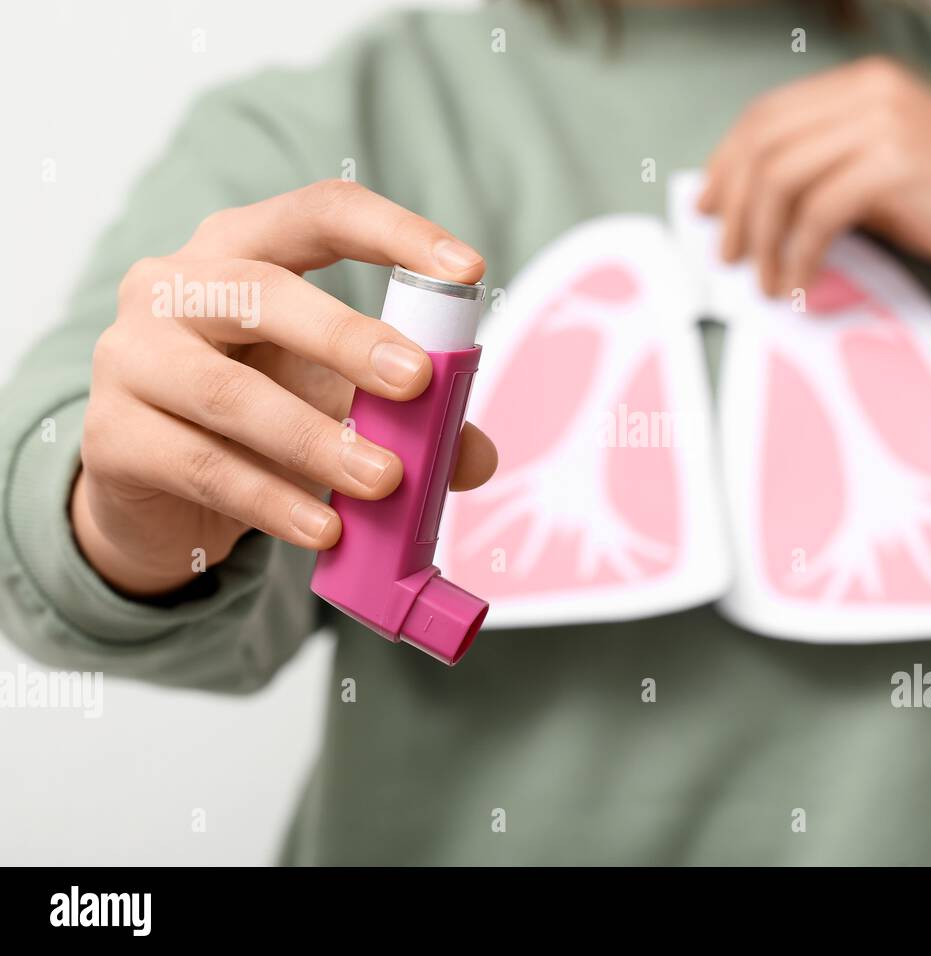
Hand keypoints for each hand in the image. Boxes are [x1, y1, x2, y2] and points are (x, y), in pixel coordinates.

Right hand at [73, 180, 497, 597]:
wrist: (159, 493)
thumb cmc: (261, 418)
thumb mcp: (338, 401)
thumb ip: (408, 418)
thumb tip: (471, 454)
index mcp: (244, 249)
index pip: (321, 214)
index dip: (396, 233)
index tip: (468, 271)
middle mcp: (175, 285)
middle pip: (264, 293)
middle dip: (348, 337)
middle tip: (418, 380)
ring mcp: (132, 357)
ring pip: (230, 395)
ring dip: (317, 440)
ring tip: (385, 481)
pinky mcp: (113, 437)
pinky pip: (203, 467)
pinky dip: (272, 502)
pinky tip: (325, 529)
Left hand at [698, 57, 930, 363]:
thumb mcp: (877, 177)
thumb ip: (820, 173)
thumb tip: (747, 202)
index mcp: (862, 83)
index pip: (765, 116)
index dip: (724, 165)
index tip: (706, 208)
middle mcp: (871, 90)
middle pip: (762, 142)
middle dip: (732, 205)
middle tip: (725, 253)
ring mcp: (886, 122)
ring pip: (781, 177)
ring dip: (762, 238)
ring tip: (764, 280)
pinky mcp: (899, 164)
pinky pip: (817, 212)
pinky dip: (798, 255)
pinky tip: (799, 283)